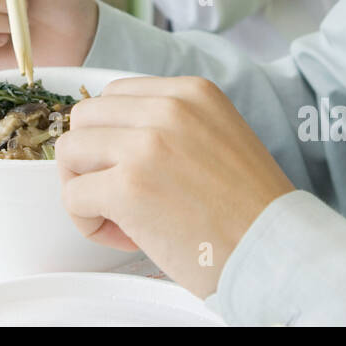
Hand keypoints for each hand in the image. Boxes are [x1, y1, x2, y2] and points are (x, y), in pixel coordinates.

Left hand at [57, 75, 295, 297]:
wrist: (275, 253)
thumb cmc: (248, 210)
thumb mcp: (217, 136)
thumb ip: (170, 124)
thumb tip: (110, 137)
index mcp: (191, 92)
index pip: (115, 95)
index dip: (113, 136)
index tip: (133, 168)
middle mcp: (168, 109)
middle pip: (85, 118)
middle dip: (91, 159)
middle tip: (118, 194)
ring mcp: (145, 145)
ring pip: (70, 151)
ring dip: (84, 187)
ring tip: (118, 216)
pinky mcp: (128, 187)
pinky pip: (73, 196)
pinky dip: (86, 221)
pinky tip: (121, 234)